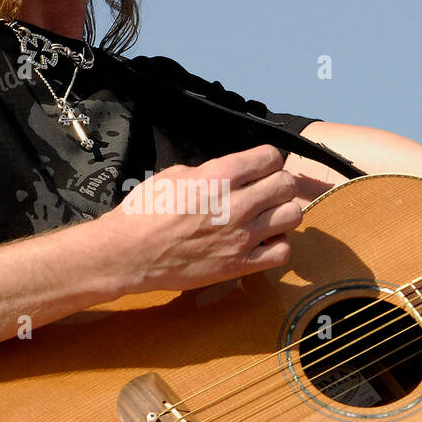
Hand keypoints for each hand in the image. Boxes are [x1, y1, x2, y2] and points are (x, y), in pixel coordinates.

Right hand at [105, 144, 302, 293]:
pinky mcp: (239, 265)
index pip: (271, 156)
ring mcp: (242, 236)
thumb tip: (230, 173)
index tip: (262, 168)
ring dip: (282, 213)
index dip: (268, 160)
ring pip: (293, 215)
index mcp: (220, 175)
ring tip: (267, 218)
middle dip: (279, 184)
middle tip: (266, 192)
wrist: (129, 253)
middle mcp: (237, 203)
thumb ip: (210, 171)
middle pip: (287, 184)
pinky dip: (277, 245)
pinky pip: (282, 252)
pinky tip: (262, 242)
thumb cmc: (144, 212)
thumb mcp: (175, 175)